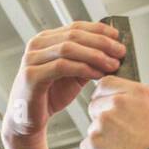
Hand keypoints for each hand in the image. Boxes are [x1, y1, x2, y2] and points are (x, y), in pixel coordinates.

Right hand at [3, 22, 127, 140]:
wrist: (28, 121)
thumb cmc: (50, 96)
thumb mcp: (73, 74)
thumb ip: (88, 60)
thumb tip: (113, 50)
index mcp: (46, 40)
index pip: (76, 27)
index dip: (99, 30)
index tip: (118, 38)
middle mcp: (36, 46)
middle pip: (74, 35)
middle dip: (101, 43)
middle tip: (120, 52)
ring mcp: (31, 59)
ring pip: (68, 49)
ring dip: (95, 55)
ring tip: (112, 64)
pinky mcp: (31, 76)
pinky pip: (62, 67)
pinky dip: (83, 69)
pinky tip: (97, 75)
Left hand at [81, 77, 148, 148]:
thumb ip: (139, 103)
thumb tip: (129, 102)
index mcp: (137, 92)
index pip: (105, 84)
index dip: (105, 97)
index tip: (108, 106)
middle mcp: (117, 103)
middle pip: (95, 105)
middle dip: (103, 118)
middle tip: (119, 134)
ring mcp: (103, 122)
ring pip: (92, 127)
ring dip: (102, 137)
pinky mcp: (93, 142)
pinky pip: (87, 145)